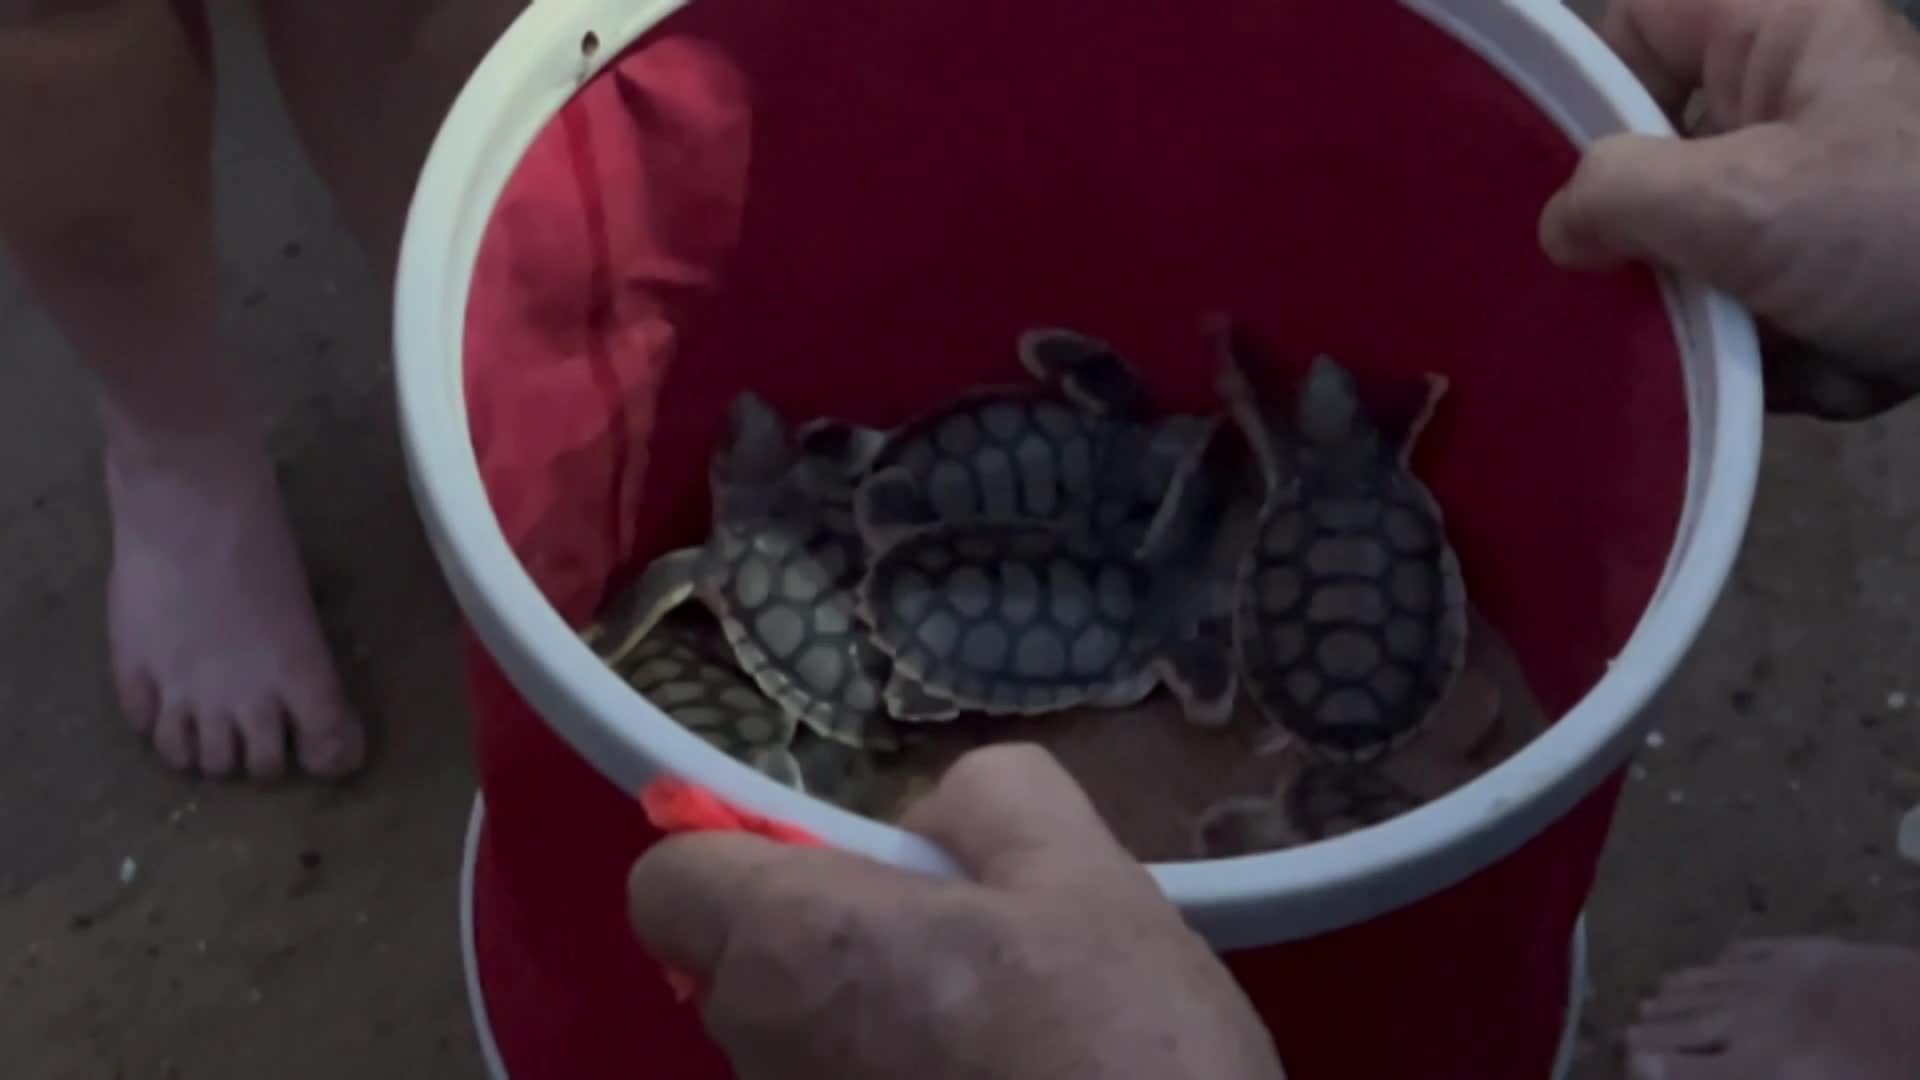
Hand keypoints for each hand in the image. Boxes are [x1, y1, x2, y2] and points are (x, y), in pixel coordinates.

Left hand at [626, 744, 1286, 1079]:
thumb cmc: (1117, 1046)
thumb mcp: (1083, 870)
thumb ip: (986, 799)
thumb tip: (929, 828)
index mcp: (794, 944)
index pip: (667, 882)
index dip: (744, 857)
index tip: (844, 870)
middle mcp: (759, 1057)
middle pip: (742, 973)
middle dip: (830, 949)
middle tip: (960, 954)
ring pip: (798, 1057)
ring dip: (868, 1038)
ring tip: (999, 1049)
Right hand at [1539, 0, 1919, 418]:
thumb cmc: (1899, 230)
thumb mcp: (1740, 205)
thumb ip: (1616, 195)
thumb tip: (1562, 227)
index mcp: (1781, 32)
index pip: (1637, 22)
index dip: (1587, 89)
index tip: (1562, 181)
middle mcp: (1797, 94)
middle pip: (1657, 145)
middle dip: (1647, 232)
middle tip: (1629, 282)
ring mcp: (1822, 183)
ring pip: (1699, 236)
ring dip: (1705, 302)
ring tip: (1730, 337)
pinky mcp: (1842, 262)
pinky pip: (1754, 293)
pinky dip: (1760, 340)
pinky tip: (1788, 363)